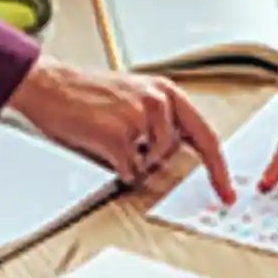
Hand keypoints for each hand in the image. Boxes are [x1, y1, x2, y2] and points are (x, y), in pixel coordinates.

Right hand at [10, 57, 234, 201]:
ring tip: (107, 132)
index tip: (227, 192)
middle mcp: (159, 101)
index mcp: (167, 91)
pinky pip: (128, 170)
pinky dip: (115, 165)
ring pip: (149, 162)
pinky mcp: (119, 136)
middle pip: (172, 151)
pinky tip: (100, 142)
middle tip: (121, 137)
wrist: (50, 85)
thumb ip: (162, 118)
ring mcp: (140, 118)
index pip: (206, 135)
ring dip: (131, 157)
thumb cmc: (87, 92)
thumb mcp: (135, 94)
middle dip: (150, 153)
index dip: (219, 169)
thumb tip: (176, 149)